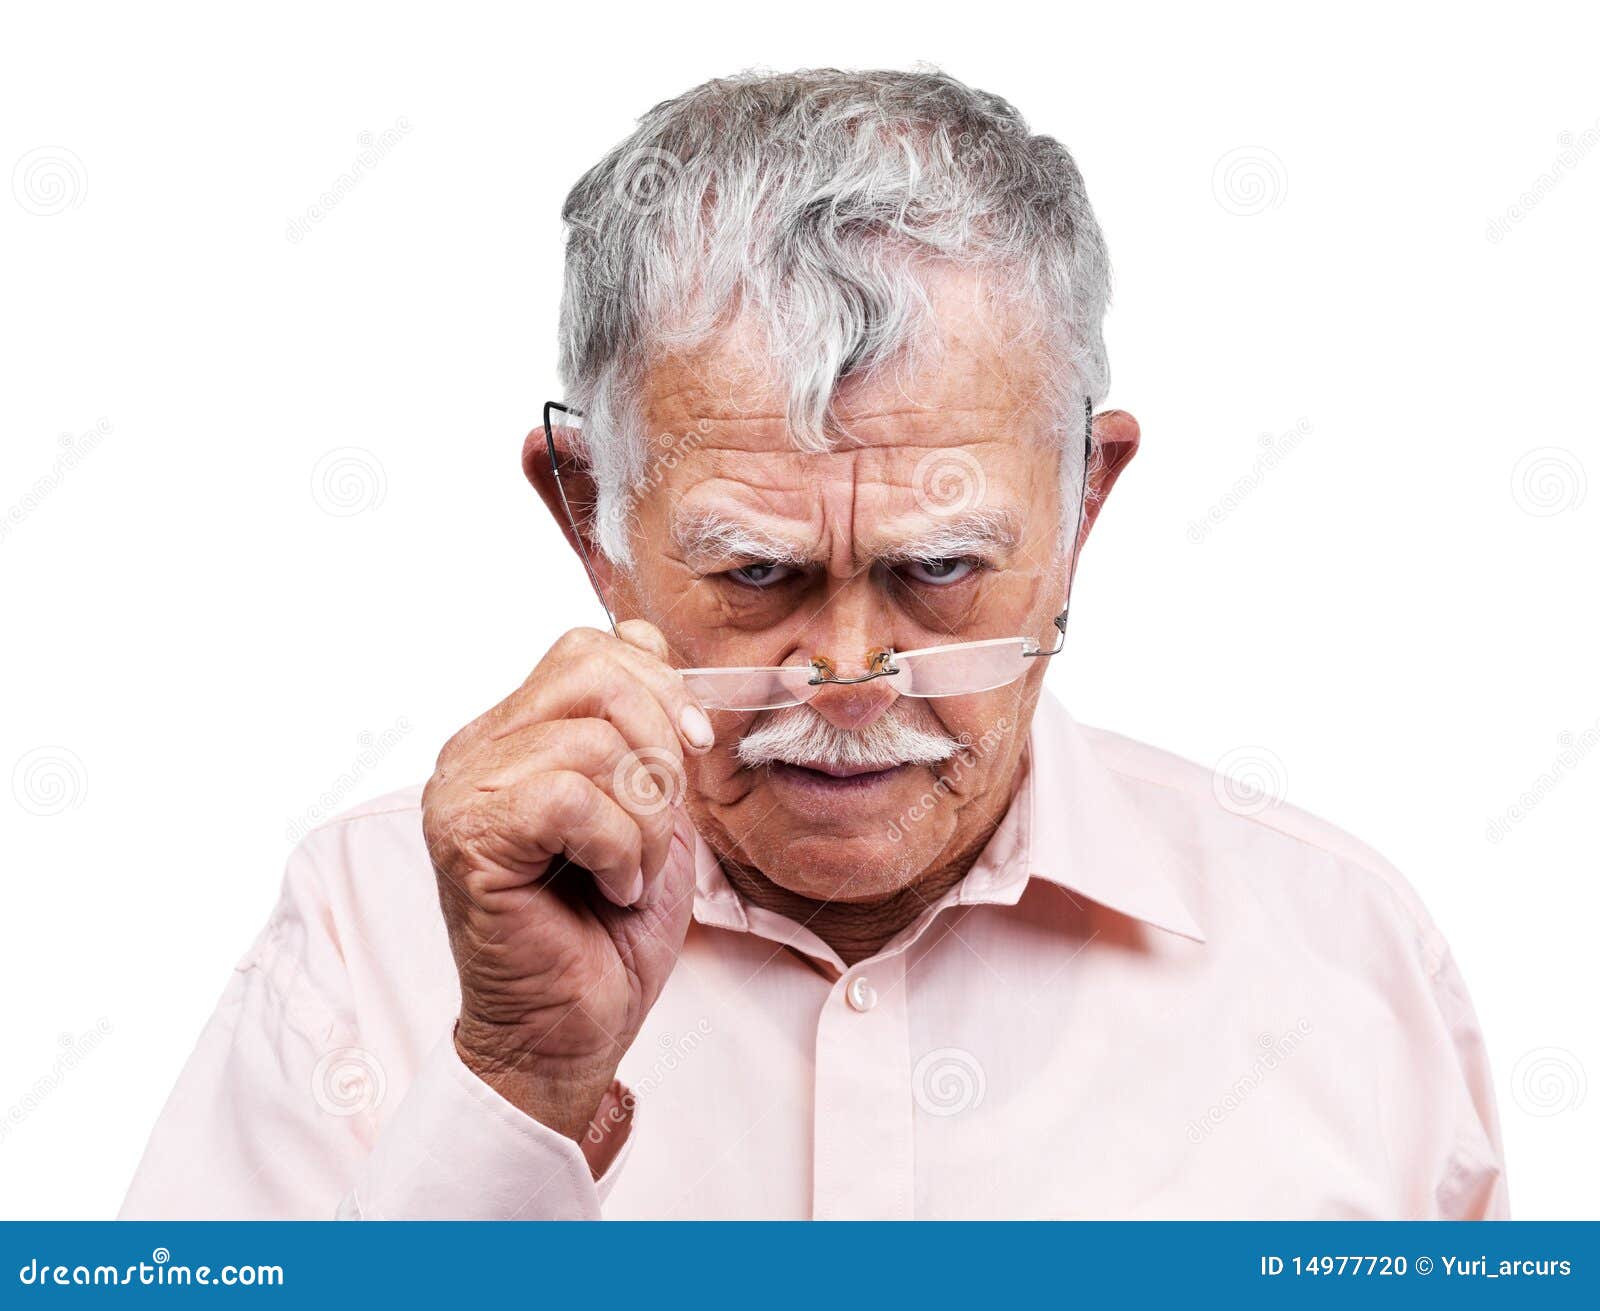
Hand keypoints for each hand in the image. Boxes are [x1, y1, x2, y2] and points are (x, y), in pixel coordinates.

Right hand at [421, 621, 712, 1140]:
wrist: (573, 1031)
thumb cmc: (609, 930)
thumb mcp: (650, 805)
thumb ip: (642, 723)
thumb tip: (645, 636)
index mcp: (512, 735)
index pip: (588, 648)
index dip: (659, 688)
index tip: (692, 751)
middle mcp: (473, 753)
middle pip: (592, 672)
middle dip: (661, 746)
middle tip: (661, 823)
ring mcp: (461, 793)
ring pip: (593, 742)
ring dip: (646, 819)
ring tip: (630, 872)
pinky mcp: (466, 839)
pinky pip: (569, 798)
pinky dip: (618, 847)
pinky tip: (608, 888)